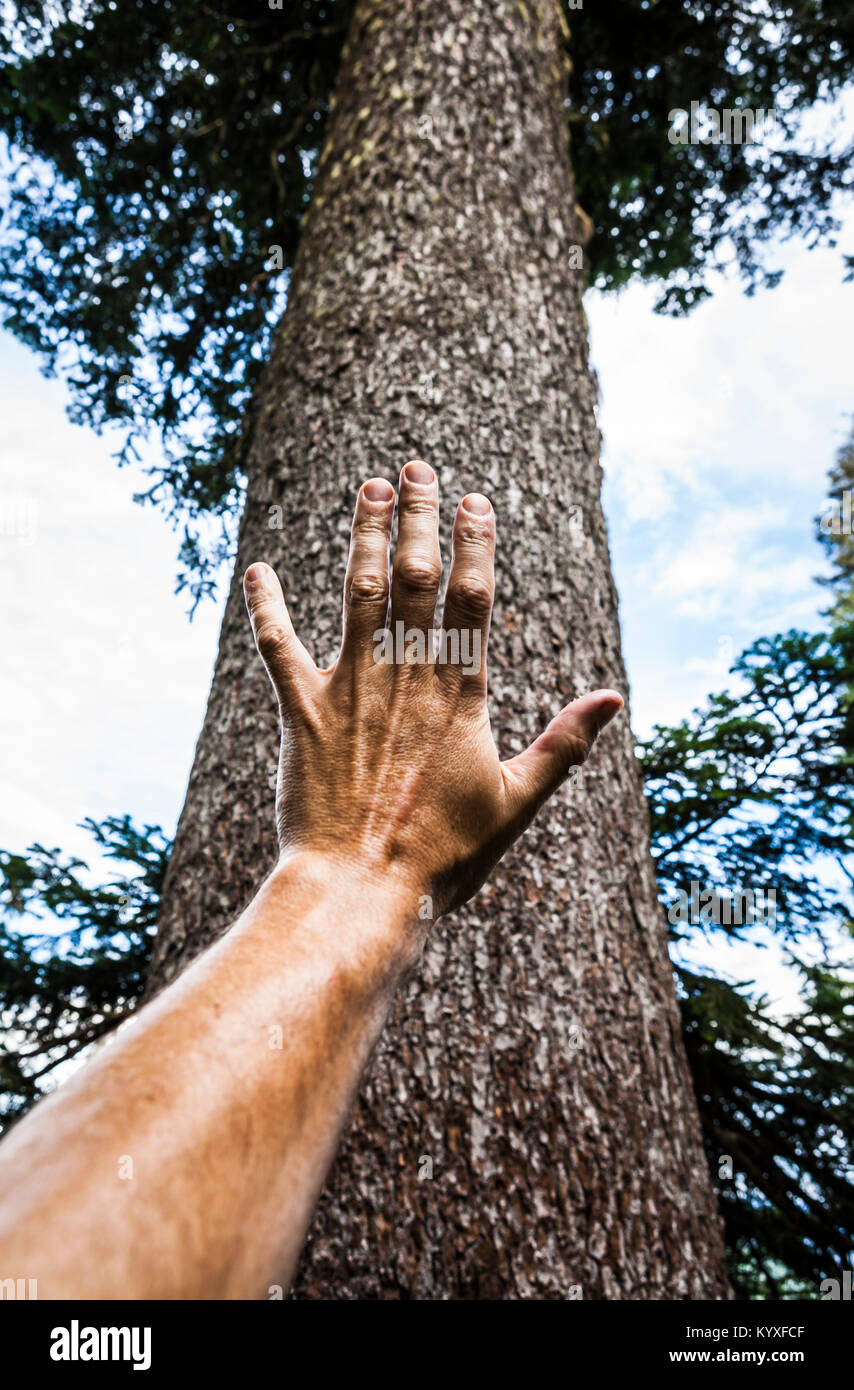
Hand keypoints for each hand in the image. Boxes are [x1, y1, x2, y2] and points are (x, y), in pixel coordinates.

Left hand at [243, 461, 622, 923]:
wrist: (360, 890)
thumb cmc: (444, 857)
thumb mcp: (516, 803)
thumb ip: (564, 745)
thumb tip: (615, 697)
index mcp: (460, 694)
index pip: (472, 598)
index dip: (473, 544)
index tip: (474, 500)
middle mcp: (406, 677)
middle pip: (415, 578)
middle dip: (417, 517)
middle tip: (415, 467)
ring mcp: (351, 689)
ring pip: (359, 594)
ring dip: (364, 537)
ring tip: (370, 489)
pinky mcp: (302, 713)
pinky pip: (279, 648)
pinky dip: (267, 608)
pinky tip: (257, 570)